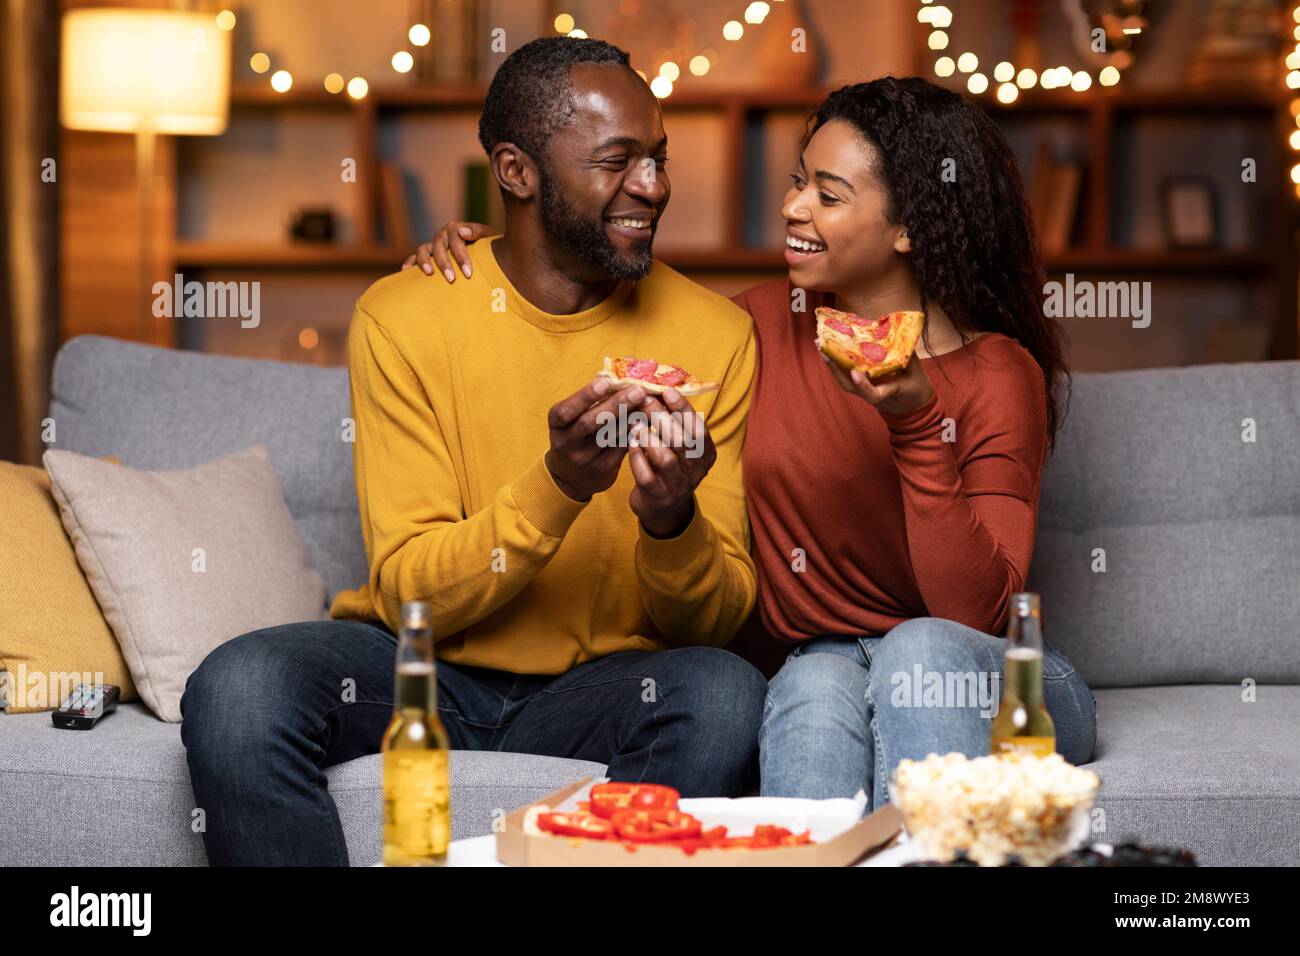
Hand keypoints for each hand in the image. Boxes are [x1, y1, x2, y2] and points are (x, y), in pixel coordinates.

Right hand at [400, 221, 491, 280]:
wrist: (483, 250)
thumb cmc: (487, 245)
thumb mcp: (488, 236)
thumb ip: (477, 232)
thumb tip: (462, 232)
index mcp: (455, 228)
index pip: (456, 240)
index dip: (461, 256)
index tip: (468, 273)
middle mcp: (441, 235)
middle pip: (439, 246)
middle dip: (445, 263)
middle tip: (452, 279)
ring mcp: (432, 244)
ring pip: (423, 249)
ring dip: (425, 261)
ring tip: (429, 273)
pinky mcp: (426, 254)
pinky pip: (414, 257)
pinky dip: (410, 262)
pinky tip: (406, 271)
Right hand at [545, 379, 646, 501]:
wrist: (571, 476)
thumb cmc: (576, 434)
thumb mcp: (573, 417)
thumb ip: (593, 396)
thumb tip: (623, 366)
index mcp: (557, 424)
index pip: (567, 410)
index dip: (585, 396)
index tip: (605, 382)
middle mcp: (567, 442)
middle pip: (591, 423)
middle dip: (616, 405)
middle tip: (637, 390)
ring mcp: (585, 458)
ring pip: (610, 435)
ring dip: (630, 417)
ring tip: (647, 401)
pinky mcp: (603, 469)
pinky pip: (622, 447)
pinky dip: (635, 431)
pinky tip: (647, 419)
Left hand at [627, 387, 716, 537]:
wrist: (664, 508)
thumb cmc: (671, 467)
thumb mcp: (681, 447)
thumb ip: (676, 423)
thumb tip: (660, 387)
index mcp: (705, 453)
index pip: (698, 427)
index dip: (682, 408)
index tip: (666, 390)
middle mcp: (695, 470)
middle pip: (682, 440)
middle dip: (661, 416)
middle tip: (644, 399)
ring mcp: (677, 484)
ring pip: (666, 458)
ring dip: (648, 437)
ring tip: (634, 422)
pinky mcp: (657, 495)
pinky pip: (646, 474)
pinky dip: (637, 456)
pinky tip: (629, 443)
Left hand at [820, 348, 933, 416]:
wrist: (912, 406)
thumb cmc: (916, 388)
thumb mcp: (917, 372)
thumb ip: (906, 355)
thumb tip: (897, 333)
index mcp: (888, 394)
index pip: (873, 395)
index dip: (864, 386)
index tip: (856, 374)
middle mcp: (871, 395)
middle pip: (849, 385)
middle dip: (834, 366)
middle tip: (822, 346)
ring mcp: (864, 391)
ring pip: (844, 380)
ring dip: (831, 362)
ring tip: (820, 344)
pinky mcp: (861, 386)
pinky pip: (846, 375)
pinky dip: (837, 362)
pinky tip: (830, 348)